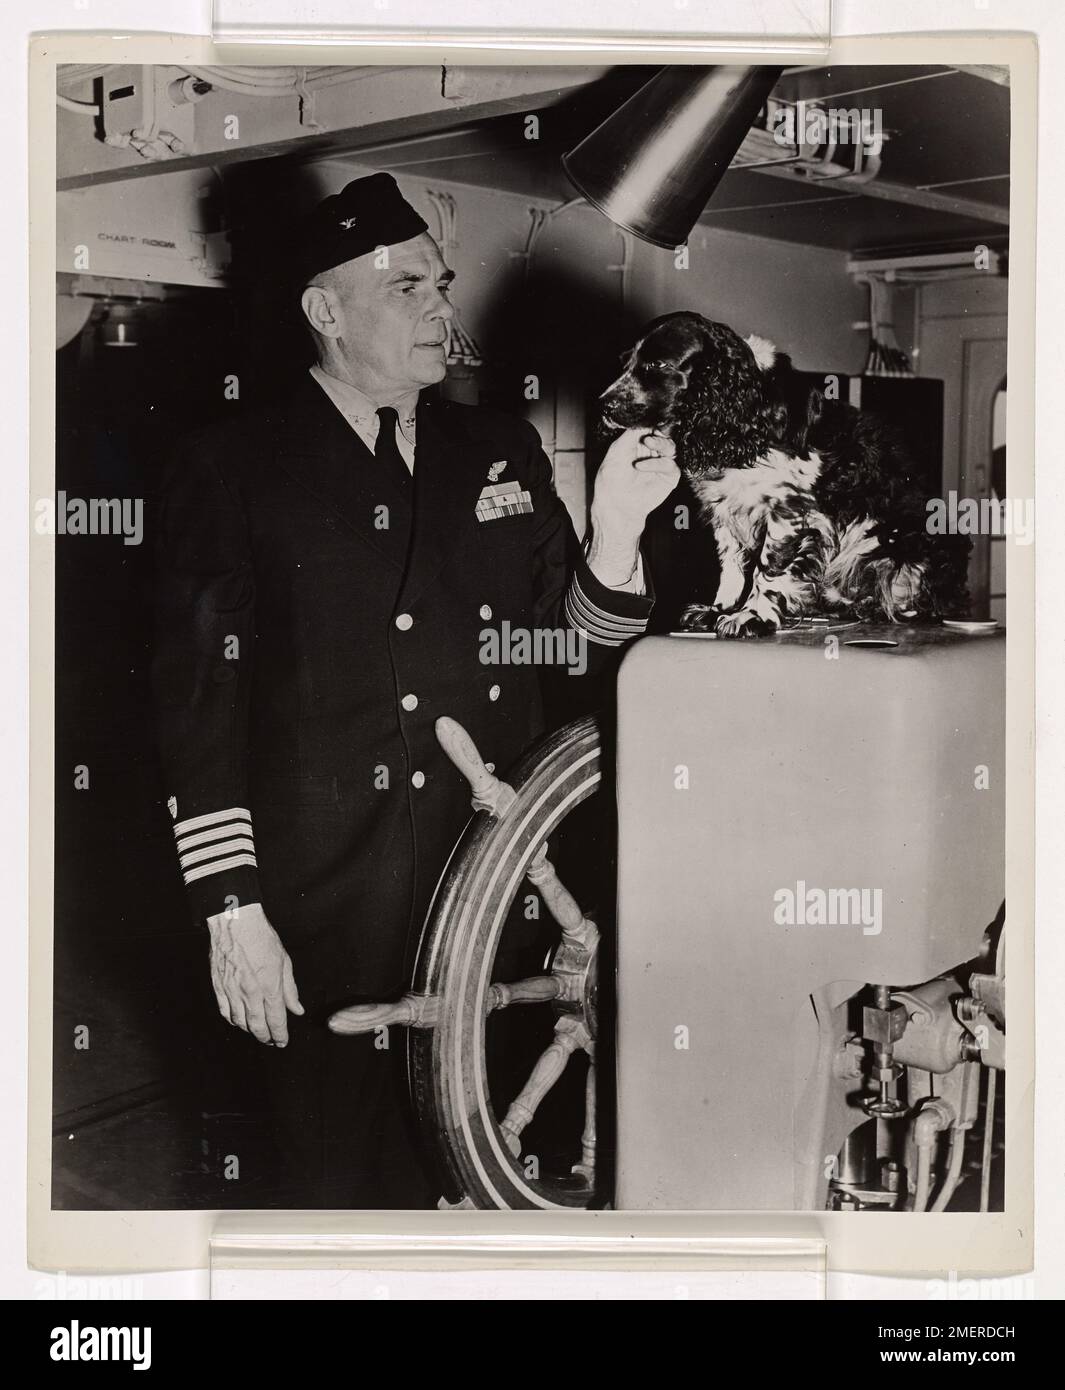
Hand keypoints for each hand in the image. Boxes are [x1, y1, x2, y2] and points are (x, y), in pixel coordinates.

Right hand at [206, 901, 303, 1046]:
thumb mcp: (284, 962)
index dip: (280, 1035)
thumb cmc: (261, 938)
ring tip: (257, 1031)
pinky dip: (233, 1020)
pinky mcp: (219, 987)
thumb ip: (290, 990)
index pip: (276, 1020)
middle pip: (257, 1026)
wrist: (235, 923)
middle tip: (271, 1041)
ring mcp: (232, 991)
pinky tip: (238, 1021)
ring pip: (240, 1022)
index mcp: (270, 987)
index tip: (283, 1041)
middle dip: (266, 1037)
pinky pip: (225, 1011)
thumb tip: (297, 1009)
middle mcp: (250, 993)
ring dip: (250, 1030)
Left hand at [587, 429, 679, 584]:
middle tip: (649, 434)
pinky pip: (670, 465)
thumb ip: (631, 434)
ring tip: (648, 442)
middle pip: (664, 435)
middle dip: (658, 432)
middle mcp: (652, 453)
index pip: (651, 428)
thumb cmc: (611, 480)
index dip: (651, 424)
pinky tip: (641, 466)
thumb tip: (645, 420)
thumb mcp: (616, 450)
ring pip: (670, 447)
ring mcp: (661, 464)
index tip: (648, 421)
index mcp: (640, 445)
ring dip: (660, 443)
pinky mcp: (669, 477)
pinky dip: (656, 463)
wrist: (616, 504)